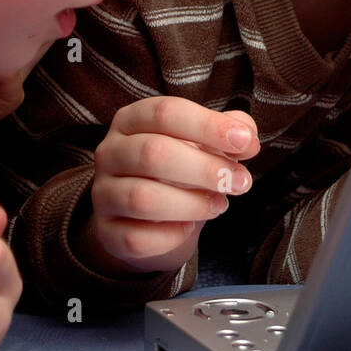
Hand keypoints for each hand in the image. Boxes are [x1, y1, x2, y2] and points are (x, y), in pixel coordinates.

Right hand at [81, 97, 259, 274]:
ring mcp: (103, 193)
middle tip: (240, 182)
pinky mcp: (107, 232)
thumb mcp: (203, 143)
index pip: (165, 113)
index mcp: (132, 120)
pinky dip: (171, 235)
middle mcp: (110, 152)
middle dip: (205, 169)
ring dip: (192, 204)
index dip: (208, 126)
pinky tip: (189, 228)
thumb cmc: (178, 171)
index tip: (244, 142)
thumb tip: (246, 137)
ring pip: (143, 198)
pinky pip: (137, 238)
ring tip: (219, 205)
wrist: (146, 220)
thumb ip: (229, 132)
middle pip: (153, 153)